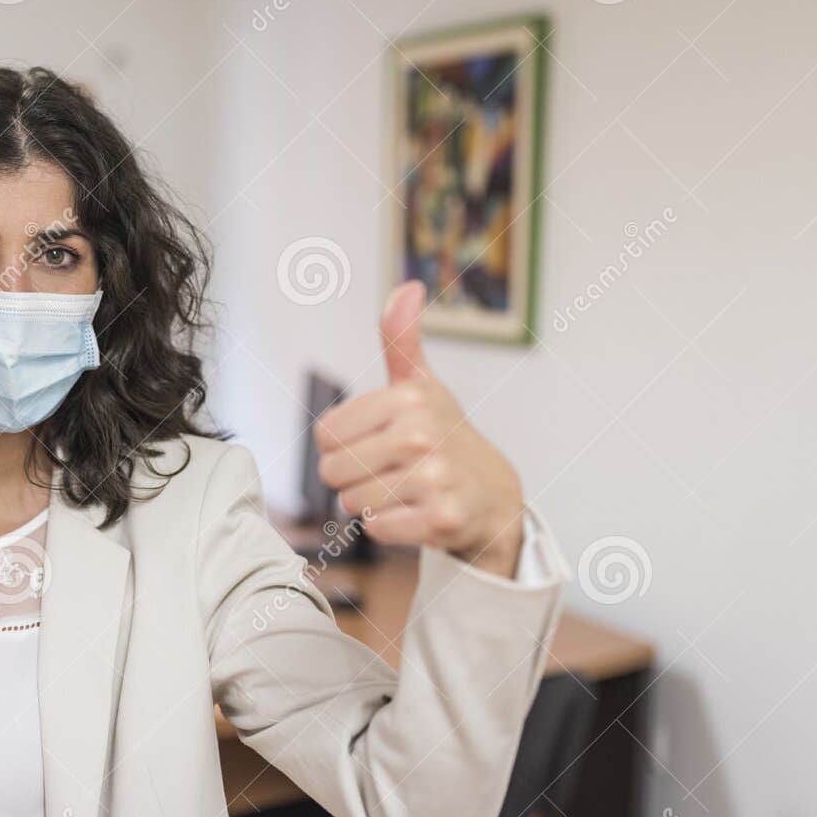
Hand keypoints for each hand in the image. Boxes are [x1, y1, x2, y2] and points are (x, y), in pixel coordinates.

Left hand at [314, 281, 525, 577]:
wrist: (492, 494)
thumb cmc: (443, 435)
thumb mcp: (420, 385)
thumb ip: (401, 340)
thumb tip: (407, 287)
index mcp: (407, 398)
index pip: (324, 435)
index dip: (341, 445)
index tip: (374, 442)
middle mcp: (421, 433)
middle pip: (332, 472)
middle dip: (352, 479)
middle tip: (388, 472)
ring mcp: (434, 477)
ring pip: (352, 502)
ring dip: (369, 503)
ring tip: (402, 491)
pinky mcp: (441, 518)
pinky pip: (376, 528)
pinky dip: (388, 527)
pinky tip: (414, 513)